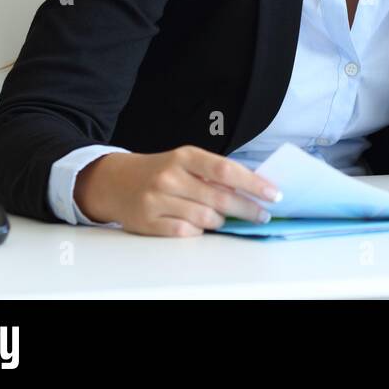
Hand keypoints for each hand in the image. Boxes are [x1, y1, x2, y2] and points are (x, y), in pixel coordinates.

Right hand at [75, 145, 281, 236]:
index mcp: (185, 156)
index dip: (253, 183)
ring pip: (205, 218)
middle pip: (219, 197)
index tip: (273, 193)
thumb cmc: (161, 170)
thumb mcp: (186, 161)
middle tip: (262, 214)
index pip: (226, 170)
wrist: (115, 181)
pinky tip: (200, 225)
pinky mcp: (147, 222)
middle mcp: (170, 176)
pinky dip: (198, 231)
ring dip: (221, 220)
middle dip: (247, 208)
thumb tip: (253, 188)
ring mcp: (157, 200)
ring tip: (224, 217)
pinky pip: (184, 232)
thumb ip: (215, 173)